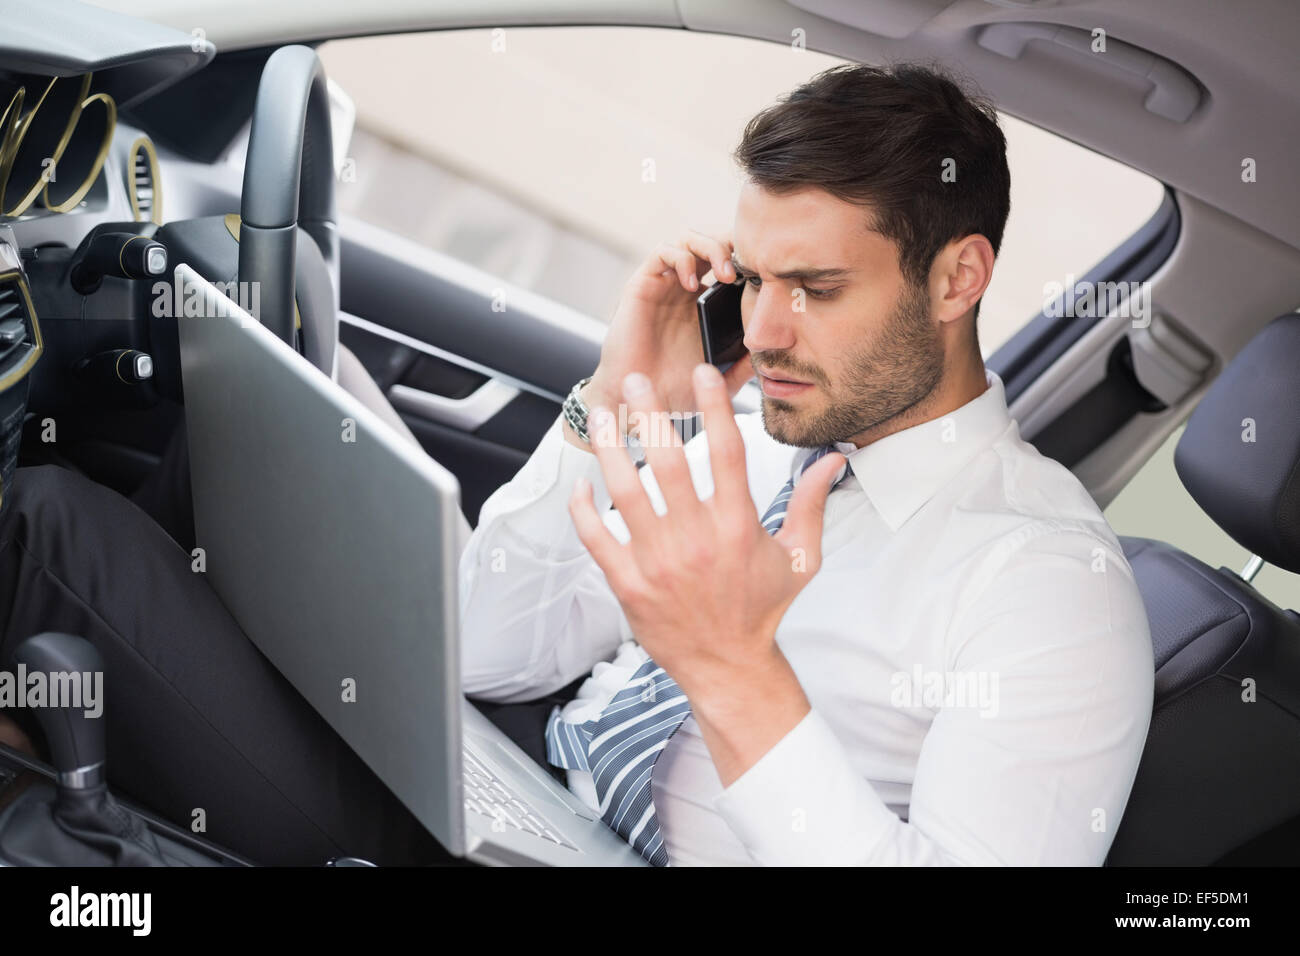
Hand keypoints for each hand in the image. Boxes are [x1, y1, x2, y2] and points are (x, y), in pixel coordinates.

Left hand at [568, 363, 844, 704]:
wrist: (728, 667)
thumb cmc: (762, 610)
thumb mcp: (801, 559)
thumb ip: (811, 505)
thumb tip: (831, 461)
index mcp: (739, 527)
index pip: (727, 452)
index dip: (714, 407)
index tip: (703, 373)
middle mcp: (697, 540)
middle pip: (668, 462)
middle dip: (650, 414)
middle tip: (636, 380)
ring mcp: (658, 563)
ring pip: (626, 492)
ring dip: (611, 449)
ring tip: (604, 417)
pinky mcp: (629, 584)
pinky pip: (597, 538)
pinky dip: (585, 509)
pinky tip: (582, 484)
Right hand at [579, 230, 753, 435]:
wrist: (634, 402)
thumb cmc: (672, 391)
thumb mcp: (718, 379)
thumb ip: (742, 366)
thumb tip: (771, 353)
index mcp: (706, 304)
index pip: (730, 262)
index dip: (748, 260)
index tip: (769, 276)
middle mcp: (685, 289)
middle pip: (712, 241)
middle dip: (733, 245)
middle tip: (750, 269)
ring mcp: (664, 285)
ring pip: (689, 238)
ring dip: (712, 247)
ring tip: (726, 273)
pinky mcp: (643, 285)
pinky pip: (663, 252)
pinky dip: (683, 259)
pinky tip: (693, 284)